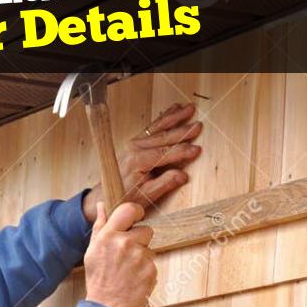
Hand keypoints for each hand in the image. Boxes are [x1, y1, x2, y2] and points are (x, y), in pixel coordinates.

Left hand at [81, 101, 202, 222]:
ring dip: (175, 117)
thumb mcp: (146, 196)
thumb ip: (164, 184)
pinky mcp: (135, 141)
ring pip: (159, 127)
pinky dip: (164, 118)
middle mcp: (135, 148)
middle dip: (182, 131)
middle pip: (163, 136)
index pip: (164, 153)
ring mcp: (134, 142)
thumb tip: (183, 176)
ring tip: (190, 109)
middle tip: (198, 126)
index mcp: (137, 161)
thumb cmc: (126, 197)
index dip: (182, 151)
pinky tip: (175, 109)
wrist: (107, 194)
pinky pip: (152, 127)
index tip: (197, 150)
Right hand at [83, 199, 156, 306]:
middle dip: (140, 240)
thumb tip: (101, 206)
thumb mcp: (92, 250)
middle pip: (146, 230)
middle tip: (128, 255)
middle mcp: (126, 244)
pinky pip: (153, 264)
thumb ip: (100, 226)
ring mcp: (140, 258)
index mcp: (109, 235)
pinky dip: (146, 271)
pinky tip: (134, 279)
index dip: (136, 212)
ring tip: (129, 271)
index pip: (129, 209)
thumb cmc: (98, 278)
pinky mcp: (151, 271)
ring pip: (150, 249)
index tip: (137, 218)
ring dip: (142, 258)